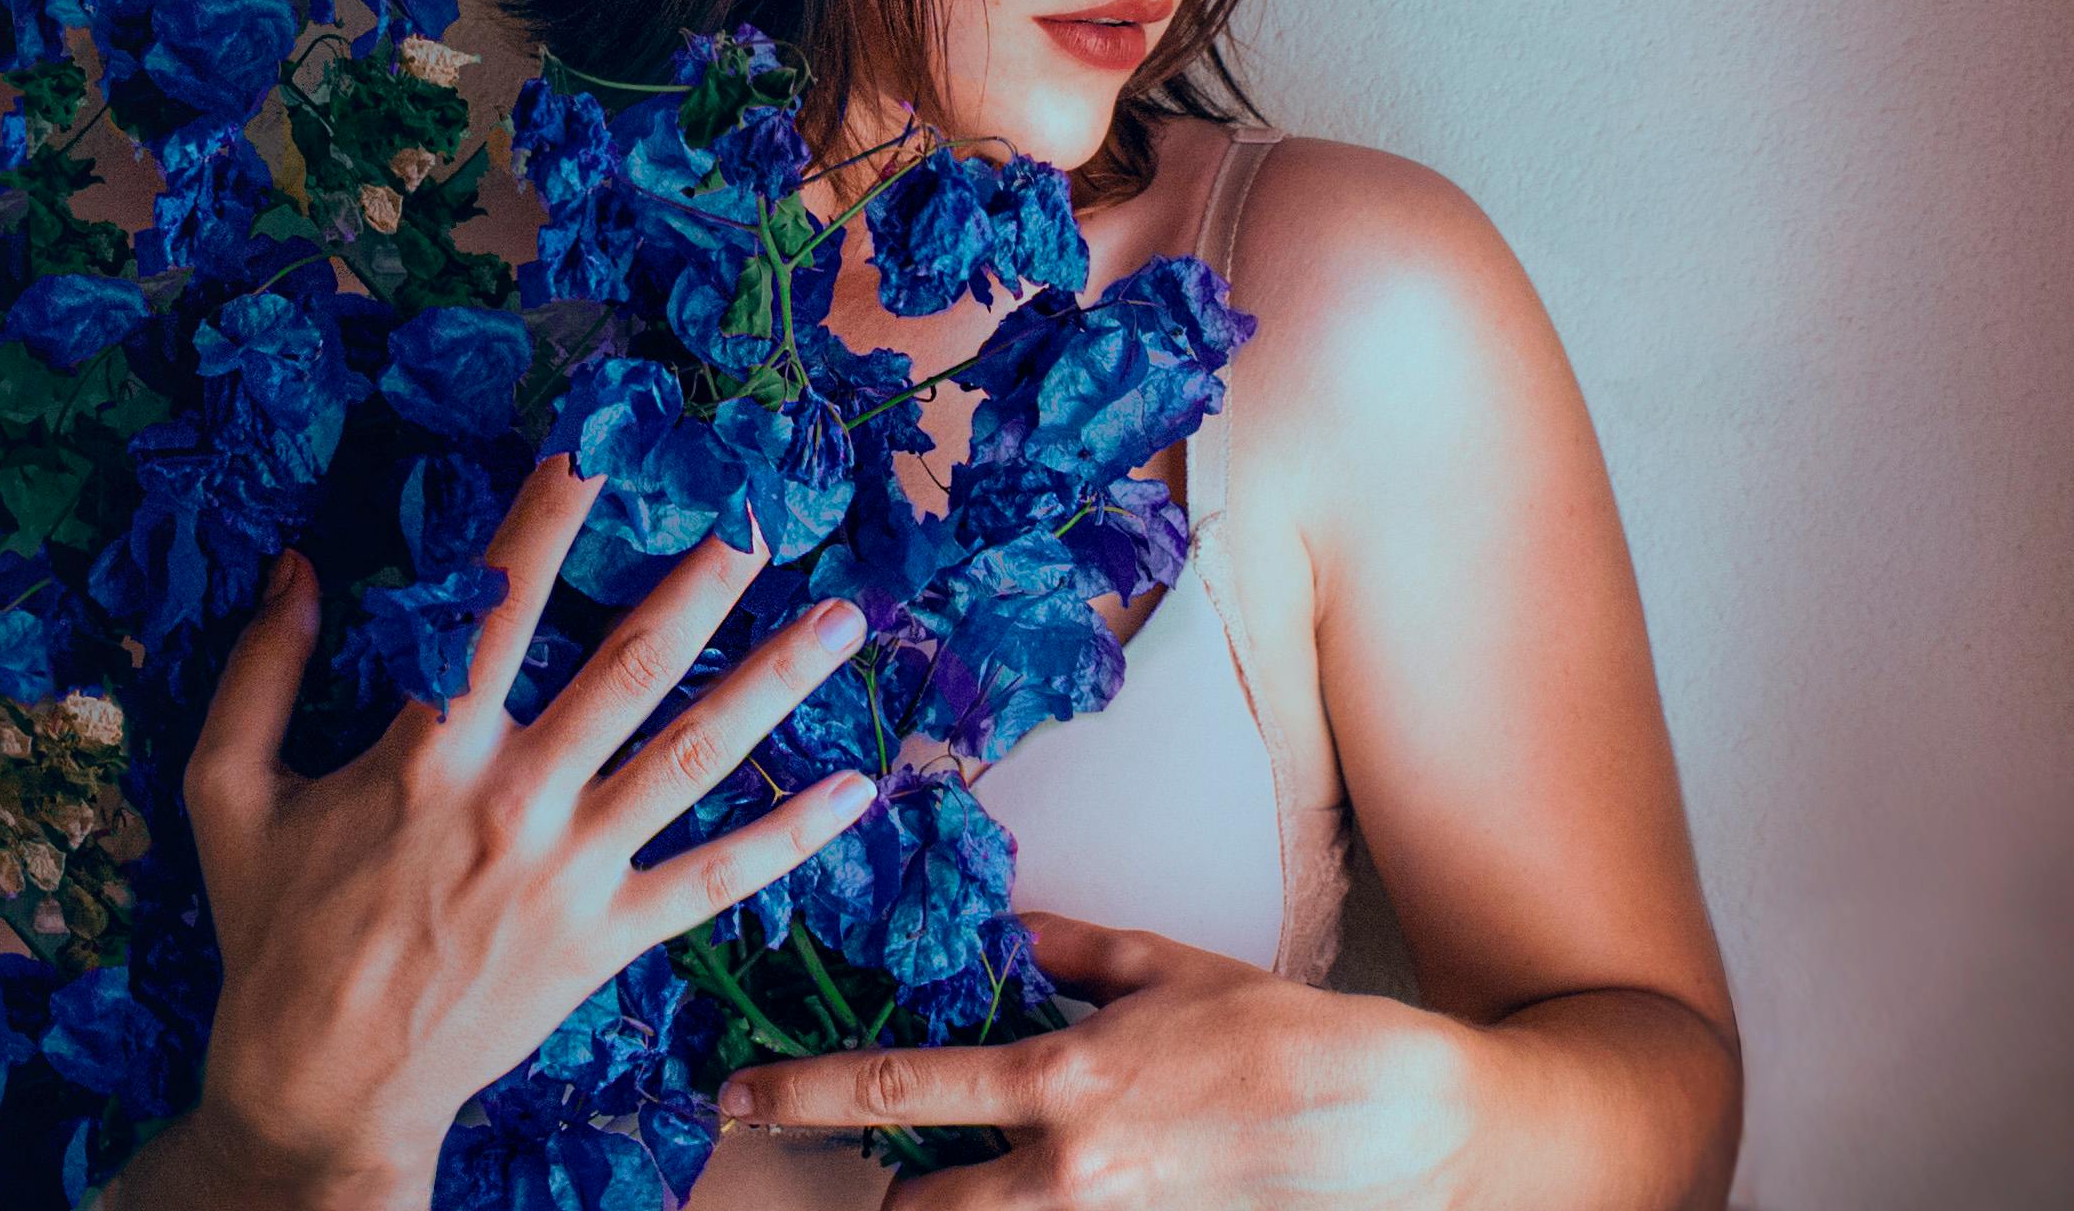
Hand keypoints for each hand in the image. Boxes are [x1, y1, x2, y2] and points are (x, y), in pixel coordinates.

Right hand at [178, 452, 875, 1202]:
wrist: (318, 1091)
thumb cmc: (277, 932)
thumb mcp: (228, 796)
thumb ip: (258, 673)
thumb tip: (295, 564)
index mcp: (427, 752)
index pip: (500, 599)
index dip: (552, 509)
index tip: (602, 434)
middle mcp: (516, 798)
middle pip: (633, 663)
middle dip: (705, 576)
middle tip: (769, 504)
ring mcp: (574, 870)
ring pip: (695, 757)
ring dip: (775, 683)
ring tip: (847, 618)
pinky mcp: (610, 936)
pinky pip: (715, 879)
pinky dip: (789, 836)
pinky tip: (856, 789)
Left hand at [716, 907, 1481, 1208]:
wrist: (1375, 1121)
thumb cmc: (1268, 1028)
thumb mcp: (1160, 962)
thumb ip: (1064, 948)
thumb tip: (999, 932)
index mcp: (1060, 1078)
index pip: (899, 1087)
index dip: (804, 1093)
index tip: (739, 1091)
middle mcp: (1065, 1171)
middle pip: (918, 1207)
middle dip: (879, 1186)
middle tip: (858, 1152)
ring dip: (947, 1208)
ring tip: (945, 1169)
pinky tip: (1038, 1175)